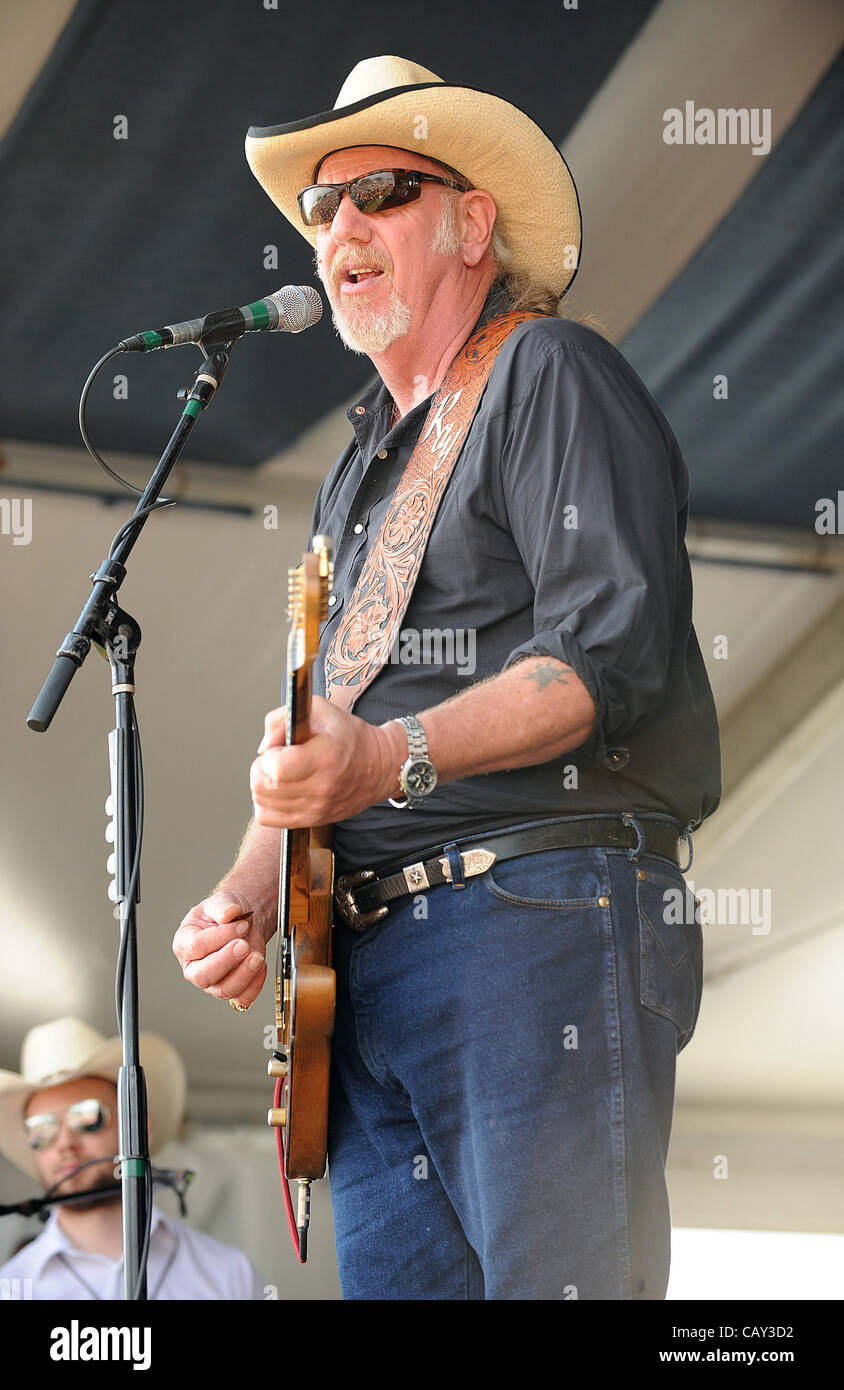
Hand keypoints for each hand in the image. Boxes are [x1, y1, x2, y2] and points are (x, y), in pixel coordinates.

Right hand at [172, 890, 266, 1008]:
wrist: (241, 923)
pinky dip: (255, 985)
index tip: (240, 925)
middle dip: (226, 961)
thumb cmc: (225, 915)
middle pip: (203, 975)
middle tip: (244, 945)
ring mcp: (213, 982)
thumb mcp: (221, 901)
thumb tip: (229, 913)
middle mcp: (195, 967)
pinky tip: (261, 966)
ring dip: (244, 974)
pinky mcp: (232, 990)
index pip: (196, 946)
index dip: (219, 937)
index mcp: (184, 944)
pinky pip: (243, 997)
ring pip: (224, 990)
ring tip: (257, 956)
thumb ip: (222, 905)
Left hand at [250, 696, 402, 827]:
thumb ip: (282, 719)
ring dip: (263, 787)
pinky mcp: (313, 820)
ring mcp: (317, 808)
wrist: (381, 766)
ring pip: (262, 804)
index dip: (268, 756)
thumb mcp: (319, 710)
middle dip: (261, 769)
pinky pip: (269, 819)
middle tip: (275, 760)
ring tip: (280, 775)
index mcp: (324, 756)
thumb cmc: (350, 736)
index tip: (278, 749)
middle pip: (263, 787)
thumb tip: (263, 748)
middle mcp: (321, 787)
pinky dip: (267, 804)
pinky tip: (280, 791)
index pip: (276, 768)